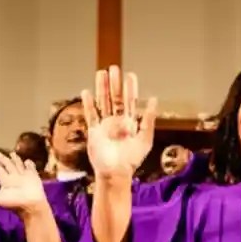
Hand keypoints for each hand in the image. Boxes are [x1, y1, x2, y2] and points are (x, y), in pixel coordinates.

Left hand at [0, 152, 49, 217]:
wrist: (30, 205)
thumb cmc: (14, 202)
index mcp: (5, 182)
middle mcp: (14, 178)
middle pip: (8, 166)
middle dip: (3, 160)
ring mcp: (24, 176)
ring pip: (18, 166)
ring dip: (16, 160)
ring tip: (12, 153)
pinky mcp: (33, 176)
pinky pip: (31, 168)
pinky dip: (29, 164)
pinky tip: (27, 161)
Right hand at [82, 65, 157, 182]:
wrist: (115, 173)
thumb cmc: (132, 159)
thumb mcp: (145, 139)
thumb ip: (148, 120)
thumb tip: (154, 100)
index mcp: (130, 122)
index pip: (130, 101)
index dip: (130, 88)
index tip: (130, 75)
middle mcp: (117, 121)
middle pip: (114, 98)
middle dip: (114, 84)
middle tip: (114, 68)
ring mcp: (105, 125)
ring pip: (102, 102)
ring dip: (101, 88)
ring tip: (101, 74)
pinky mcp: (94, 131)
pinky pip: (91, 114)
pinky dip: (88, 104)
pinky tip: (86, 92)